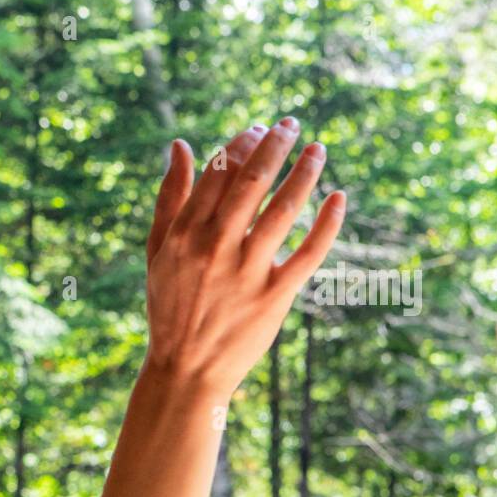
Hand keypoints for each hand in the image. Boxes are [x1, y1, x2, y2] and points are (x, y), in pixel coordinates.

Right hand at [143, 118, 344, 396]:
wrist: (184, 371)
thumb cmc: (170, 308)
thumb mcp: (158, 253)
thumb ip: (169, 199)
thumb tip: (181, 146)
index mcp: (185, 235)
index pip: (218, 174)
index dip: (241, 144)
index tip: (258, 129)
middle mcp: (215, 249)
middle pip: (252, 183)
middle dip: (274, 146)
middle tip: (291, 124)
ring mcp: (246, 273)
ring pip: (283, 211)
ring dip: (304, 173)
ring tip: (318, 150)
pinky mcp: (274, 298)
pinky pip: (308, 254)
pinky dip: (327, 224)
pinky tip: (339, 198)